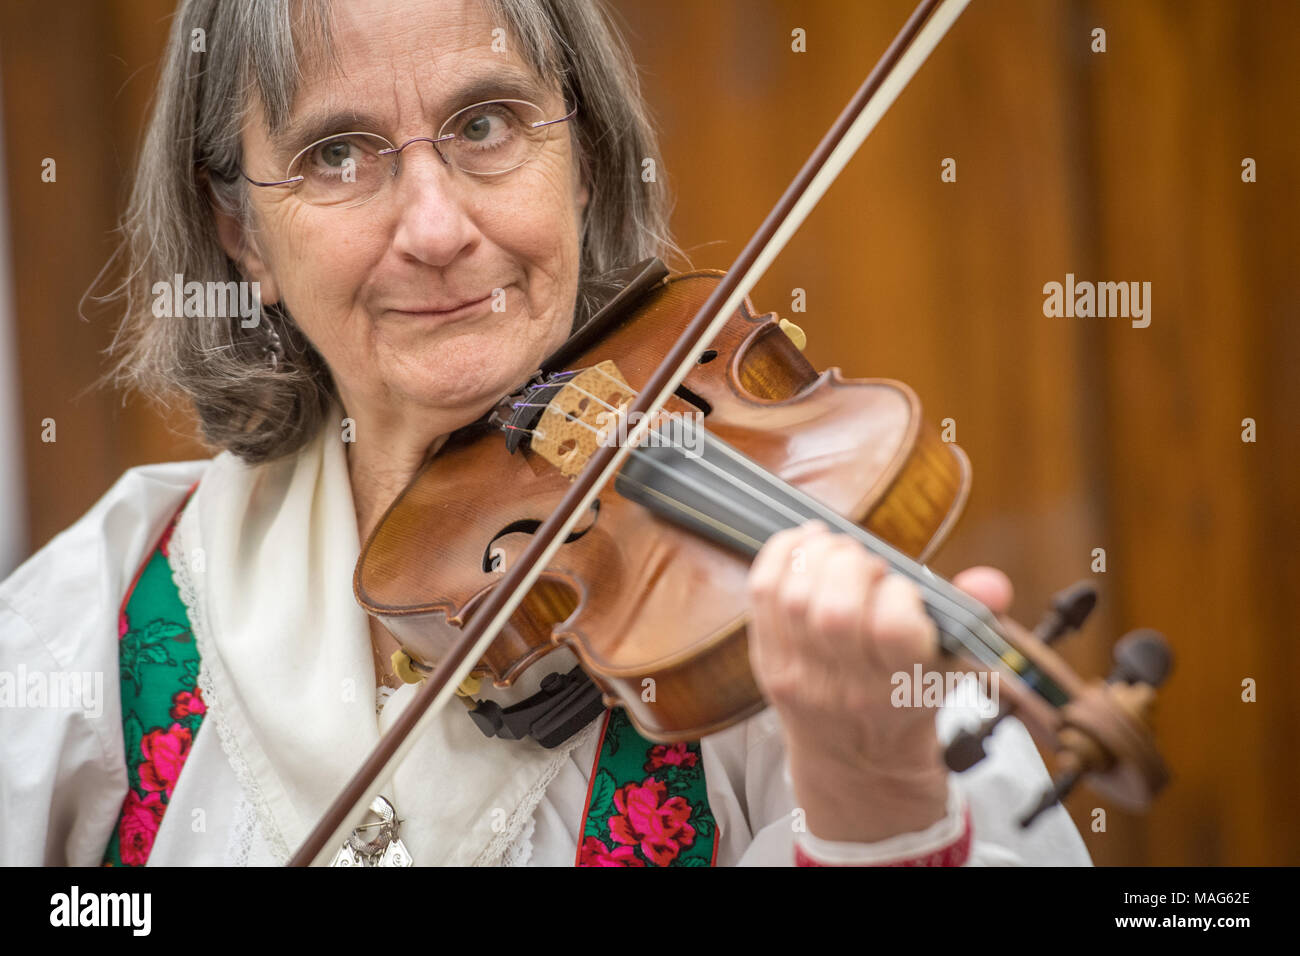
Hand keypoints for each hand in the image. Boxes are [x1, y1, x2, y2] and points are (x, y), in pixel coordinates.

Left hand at [745, 519, 1012, 841]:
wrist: (857, 761)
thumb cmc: (907, 696)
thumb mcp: (952, 664)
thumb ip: (972, 616)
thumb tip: (991, 583)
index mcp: (902, 687)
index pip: (893, 629)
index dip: (898, 592)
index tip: (902, 589)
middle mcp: (848, 687)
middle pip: (835, 611)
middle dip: (851, 566)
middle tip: (865, 562)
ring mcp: (801, 676)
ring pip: (794, 598)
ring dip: (816, 556)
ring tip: (836, 551)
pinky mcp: (768, 662)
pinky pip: (761, 594)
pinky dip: (780, 555)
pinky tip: (804, 544)